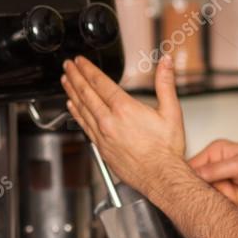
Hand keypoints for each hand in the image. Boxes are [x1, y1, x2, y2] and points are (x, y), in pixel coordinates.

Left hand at [61, 55, 186, 196]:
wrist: (160, 176)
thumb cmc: (166, 150)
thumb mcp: (171, 111)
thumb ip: (165, 83)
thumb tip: (165, 63)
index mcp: (124, 109)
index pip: (100, 83)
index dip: (88, 69)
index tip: (80, 61)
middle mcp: (109, 121)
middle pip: (86, 93)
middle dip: (75, 76)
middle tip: (68, 66)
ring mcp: (102, 136)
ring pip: (81, 109)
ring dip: (71, 92)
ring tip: (65, 81)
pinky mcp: (101, 148)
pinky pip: (84, 126)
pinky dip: (76, 114)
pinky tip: (72, 107)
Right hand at [188, 140, 237, 211]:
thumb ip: (218, 169)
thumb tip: (197, 173)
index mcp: (215, 153)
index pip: (192, 165)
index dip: (187, 177)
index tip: (188, 187)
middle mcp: (214, 168)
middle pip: (195, 183)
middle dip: (203, 193)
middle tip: (214, 197)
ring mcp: (219, 183)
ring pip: (205, 197)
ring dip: (216, 202)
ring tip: (231, 201)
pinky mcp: (225, 197)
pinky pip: (215, 206)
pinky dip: (224, 209)